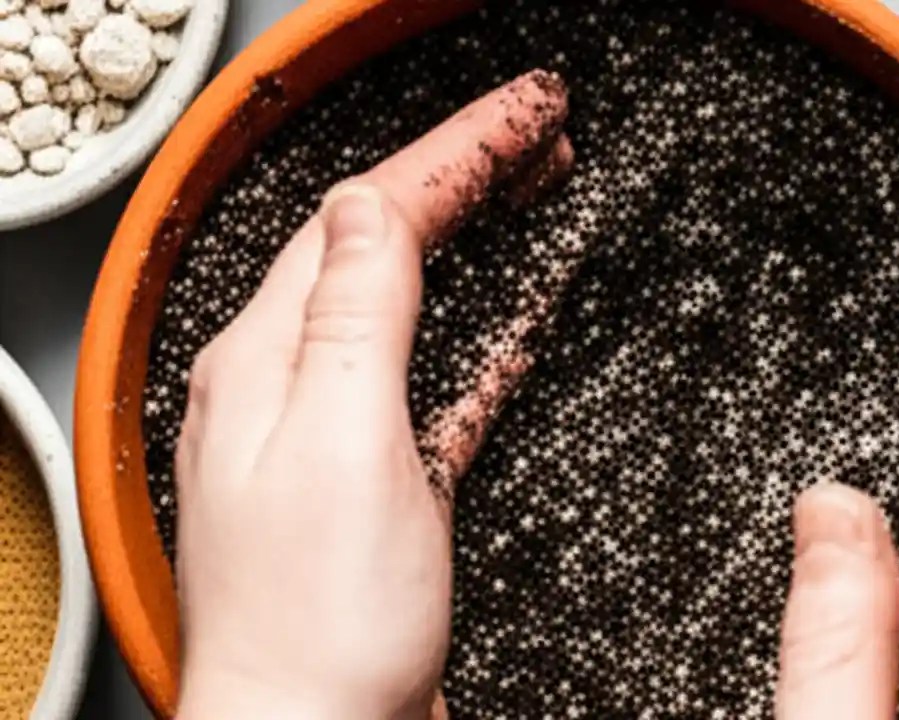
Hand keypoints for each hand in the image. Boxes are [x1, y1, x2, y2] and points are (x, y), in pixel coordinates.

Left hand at [174, 70, 571, 719]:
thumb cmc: (317, 621)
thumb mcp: (340, 441)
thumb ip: (353, 317)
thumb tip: (370, 207)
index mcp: (267, 362)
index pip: (365, 218)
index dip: (452, 154)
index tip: (526, 114)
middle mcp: (288, 389)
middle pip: (380, 248)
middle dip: (460, 179)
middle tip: (539, 138)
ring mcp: (332, 439)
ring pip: (409, 307)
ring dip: (471, 245)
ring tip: (528, 196)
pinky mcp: (378, 489)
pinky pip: (431, 387)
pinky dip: (474, 345)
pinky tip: (509, 331)